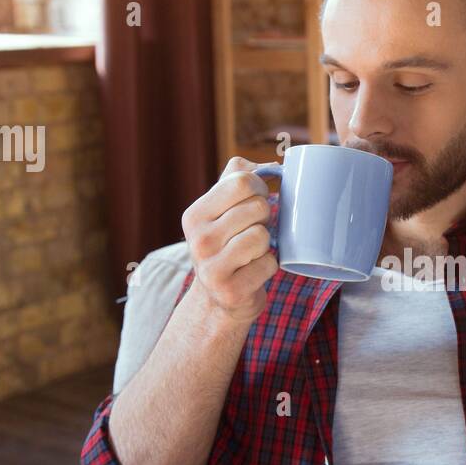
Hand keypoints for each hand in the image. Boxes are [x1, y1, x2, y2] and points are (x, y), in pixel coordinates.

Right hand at [180, 157, 279, 324]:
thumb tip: (270, 165)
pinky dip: (269, 267)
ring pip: (263, 236)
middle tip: (253, 232)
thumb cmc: (227, 246)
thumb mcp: (221, 211)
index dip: (260, 188)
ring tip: (251, 253)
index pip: (242, 181)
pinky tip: (253, 273)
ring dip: (267, 245)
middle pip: (257, 207)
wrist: (218, 300)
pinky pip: (269, 264)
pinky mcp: (230, 291)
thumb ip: (236, 178)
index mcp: (195, 215)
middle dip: (265, 218)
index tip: (257, 200)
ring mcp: (211, 268)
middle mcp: (198, 240)